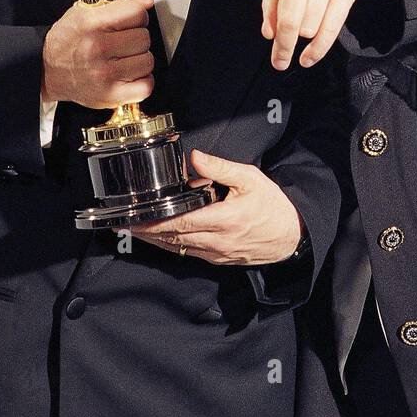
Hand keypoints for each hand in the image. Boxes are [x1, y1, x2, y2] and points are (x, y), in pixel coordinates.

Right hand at [41, 0, 154, 107]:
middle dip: (137, 37)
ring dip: (140, 59)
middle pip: (144, 37)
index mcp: (90, 24)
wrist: (46, 72)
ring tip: (125, 58)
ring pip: (147, 61)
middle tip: (124, 41)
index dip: (137, 15)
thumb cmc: (66, 41)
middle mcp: (97, 48)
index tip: (131, 20)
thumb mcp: (83, 11)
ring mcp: (104, 74)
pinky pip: (146, 86)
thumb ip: (117, 1)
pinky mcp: (110, 95)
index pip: (136, 12)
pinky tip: (130, 74)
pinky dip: (142, 81)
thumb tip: (146, 2)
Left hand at [117, 150, 304, 265]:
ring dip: (155, 240)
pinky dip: (171, 245)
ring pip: (178, 249)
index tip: (135, 218)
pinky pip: (188, 253)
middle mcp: (216, 241)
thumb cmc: (272, 206)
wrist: (292, 236)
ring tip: (135, 230)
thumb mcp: (250, 179)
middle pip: (172, 238)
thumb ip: (220, 168)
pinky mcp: (218, 259)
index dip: (154, 222)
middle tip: (124, 224)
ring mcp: (216, 253)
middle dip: (146, 232)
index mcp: (224, 219)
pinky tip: (160, 238)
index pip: (180, 222)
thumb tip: (195, 157)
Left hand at [252, 0, 361, 69]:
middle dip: (283, 46)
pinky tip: (307, 59)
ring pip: (309, 29)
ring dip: (301, 37)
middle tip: (278, 62)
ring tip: (299, 31)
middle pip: (291, 19)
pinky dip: (317, 51)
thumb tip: (270, 34)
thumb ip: (270, 7)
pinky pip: (330, 31)